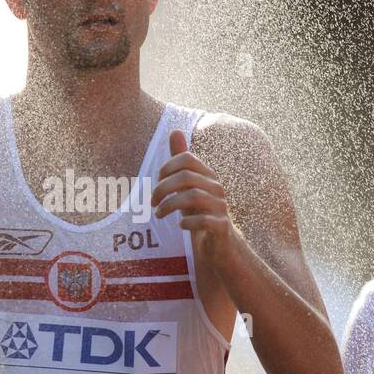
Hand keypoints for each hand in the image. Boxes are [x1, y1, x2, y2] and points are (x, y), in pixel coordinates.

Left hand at [152, 129, 237, 259]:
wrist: (220, 243)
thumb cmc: (201, 211)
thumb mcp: (187, 185)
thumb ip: (181, 161)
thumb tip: (175, 130)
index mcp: (207, 175)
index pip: (186, 159)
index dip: (166, 167)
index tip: (156, 182)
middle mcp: (216, 187)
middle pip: (186, 177)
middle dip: (162, 188)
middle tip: (152, 202)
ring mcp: (221, 206)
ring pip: (194, 197)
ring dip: (170, 205)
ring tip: (158, 214)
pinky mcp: (222, 226)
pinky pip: (205, 220)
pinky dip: (188, 222)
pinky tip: (180, 225)